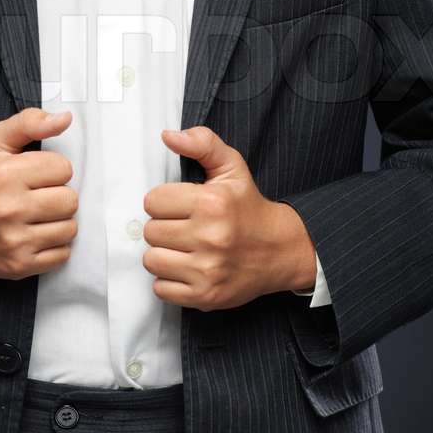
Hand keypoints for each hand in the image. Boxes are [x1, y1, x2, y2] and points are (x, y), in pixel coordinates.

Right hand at [0, 108, 77, 279]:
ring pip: (69, 228)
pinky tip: (33, 235)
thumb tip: (65, 118)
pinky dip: (53, 246)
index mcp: (4, 175)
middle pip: (70, 200)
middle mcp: (8, 209)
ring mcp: (13, 241)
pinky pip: (62, 255)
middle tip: (36, 196)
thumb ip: (29, 123)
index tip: (35, 175)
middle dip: (57, 195)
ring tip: (35, 216)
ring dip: (57, 221)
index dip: (52, 169)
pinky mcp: (17, 266)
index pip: (63, 169)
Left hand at [142, 125, 316, 310]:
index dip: (163, 202)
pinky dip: (169, 281)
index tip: (180, 206)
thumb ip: (202, 144)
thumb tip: (168, 136)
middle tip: (184, 228)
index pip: (152, 201)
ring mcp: (207, 270)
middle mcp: (210, 237)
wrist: (281, 250)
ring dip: (163, 255)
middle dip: (163, 228)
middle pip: (150, 231)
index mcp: (212, 203)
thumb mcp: (232, 168)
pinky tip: (187, 269)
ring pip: (152, 260)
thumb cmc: (248, 207)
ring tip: (183, 249)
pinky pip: (161, 289)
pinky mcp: (205, 296)